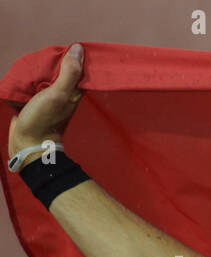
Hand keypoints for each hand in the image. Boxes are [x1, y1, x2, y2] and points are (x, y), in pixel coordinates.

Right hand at [6, 43, 84, 167]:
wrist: (27, 143)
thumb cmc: (45, 120)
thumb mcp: (59, 94)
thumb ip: (70, 73)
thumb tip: (78, 49)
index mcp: (74, 90)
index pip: (75, 66)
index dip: (67, 56)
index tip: (56, 52)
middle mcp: (62, 91)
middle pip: (55, 67)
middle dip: (45, 63)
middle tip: (36, 65)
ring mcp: (46, 95)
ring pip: (40, 74)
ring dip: (32, 71)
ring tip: (26, 73)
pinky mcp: (32, 99)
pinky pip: (28, 83)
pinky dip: (23, 80)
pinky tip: (20, 79)